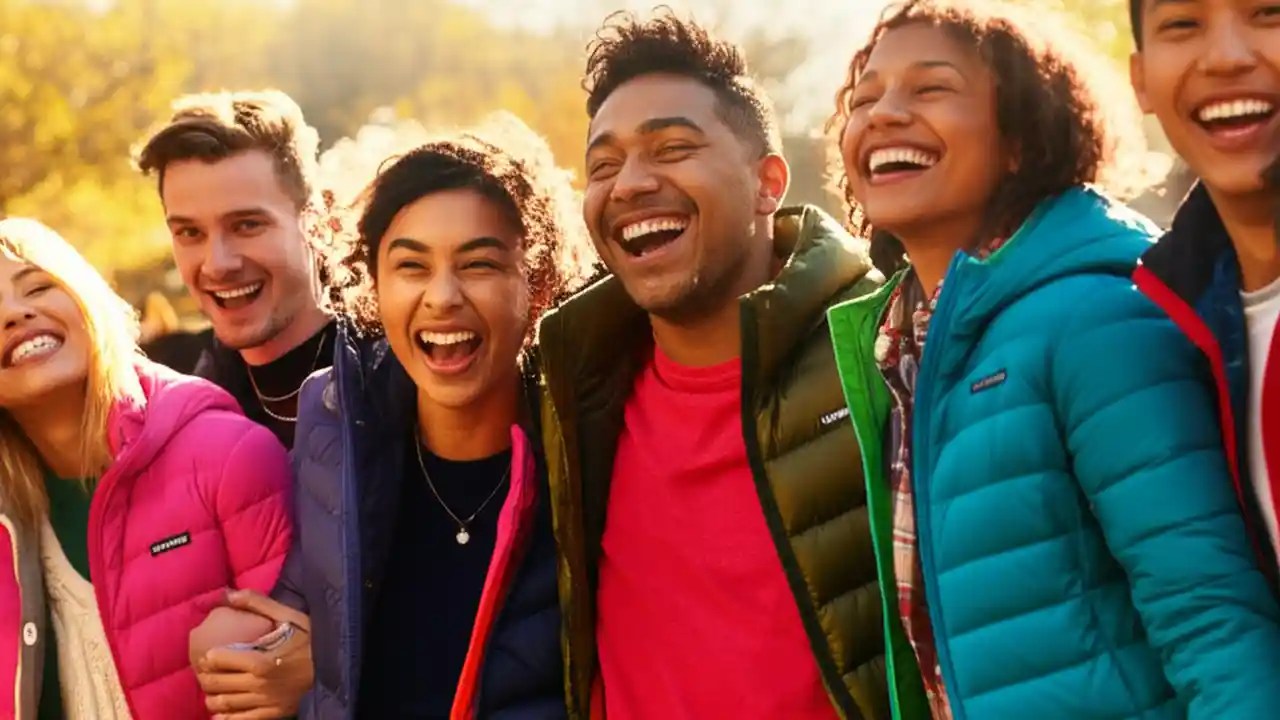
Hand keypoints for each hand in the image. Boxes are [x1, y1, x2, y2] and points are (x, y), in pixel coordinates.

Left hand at [194, 590, 313, 719]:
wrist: (336, 666)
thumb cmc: (312, 640)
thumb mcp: (289, 617)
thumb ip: (258, 604)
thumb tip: (229, 593)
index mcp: (259, 660)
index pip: (217, 660)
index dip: (208, 656)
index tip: (208, 652)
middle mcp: (258, 684)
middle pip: (217, 683)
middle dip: (206, 676)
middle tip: (207, 670)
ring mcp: (264, 702)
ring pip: (224, 704)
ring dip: (213, 696)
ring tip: (213, 689)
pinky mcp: (272, 714)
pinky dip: (225, 717)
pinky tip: (223, 710)